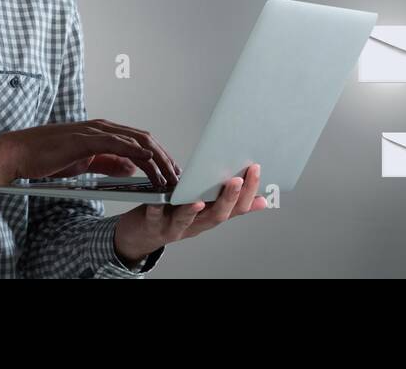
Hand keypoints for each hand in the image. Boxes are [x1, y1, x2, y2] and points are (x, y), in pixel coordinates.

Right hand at [0, 119, 180, 187]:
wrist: (19, 153)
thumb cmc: (47, 156)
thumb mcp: (85, 162)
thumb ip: (108, 163)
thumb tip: (131, 170)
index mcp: (104, 132)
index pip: (141, 142)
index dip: (160, 157)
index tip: (172, 173)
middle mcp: (104, 128)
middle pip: (146, 140)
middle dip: (165, 159)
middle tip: (178, 178)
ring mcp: (96, 131)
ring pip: (137, 142)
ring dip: (157, 160)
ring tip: (169, 177)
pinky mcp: (86, 138)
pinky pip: (118, 144)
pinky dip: (136, 154)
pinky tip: (148, 164)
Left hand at [113, 163, 268, 263]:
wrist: (142, 234)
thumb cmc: (176, 215)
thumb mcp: (207, 210)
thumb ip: (231, 205)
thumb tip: (262, 200)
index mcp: (210, 217)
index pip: (236, 209)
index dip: (248, 192)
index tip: (256, 170)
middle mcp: (196, 224)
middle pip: (216, 216)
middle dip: (228, 199)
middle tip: (237, 180)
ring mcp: (174, 226)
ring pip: (186, 220)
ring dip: (193, 211)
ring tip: (200, 200)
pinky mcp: (152, 223)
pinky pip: (154, 217)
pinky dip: (156, 209)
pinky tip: (157, 201)